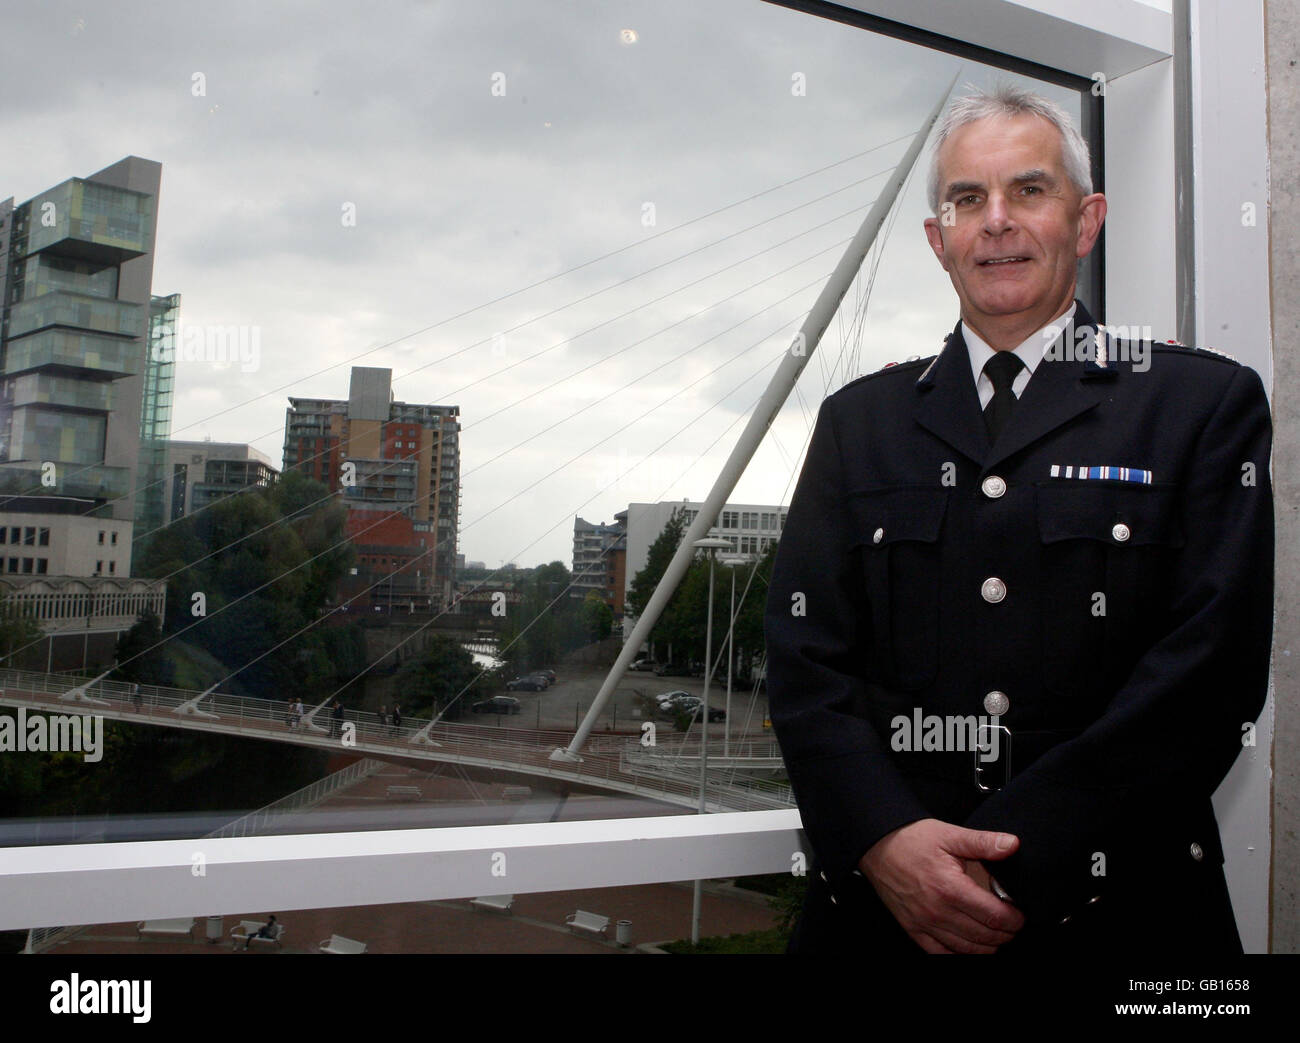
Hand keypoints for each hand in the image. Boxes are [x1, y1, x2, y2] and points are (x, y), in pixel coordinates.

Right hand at [858, 818, 1024, 953]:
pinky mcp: (912, 929)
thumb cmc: (912, 839)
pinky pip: (941, 954)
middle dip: (1005, 933)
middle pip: (984, 936)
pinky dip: (960, 955)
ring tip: (996, 935)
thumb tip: (1011, 844)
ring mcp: (924, 923)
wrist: (877, 845)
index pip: (994, 916)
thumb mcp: (949, 834)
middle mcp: (937, 911)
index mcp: (950, 888)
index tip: (1019, 915)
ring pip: (966, 949)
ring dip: (988, 946)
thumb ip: (982, 841)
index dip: (1014, 919)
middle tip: (1012, 925)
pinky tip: (970, 947)